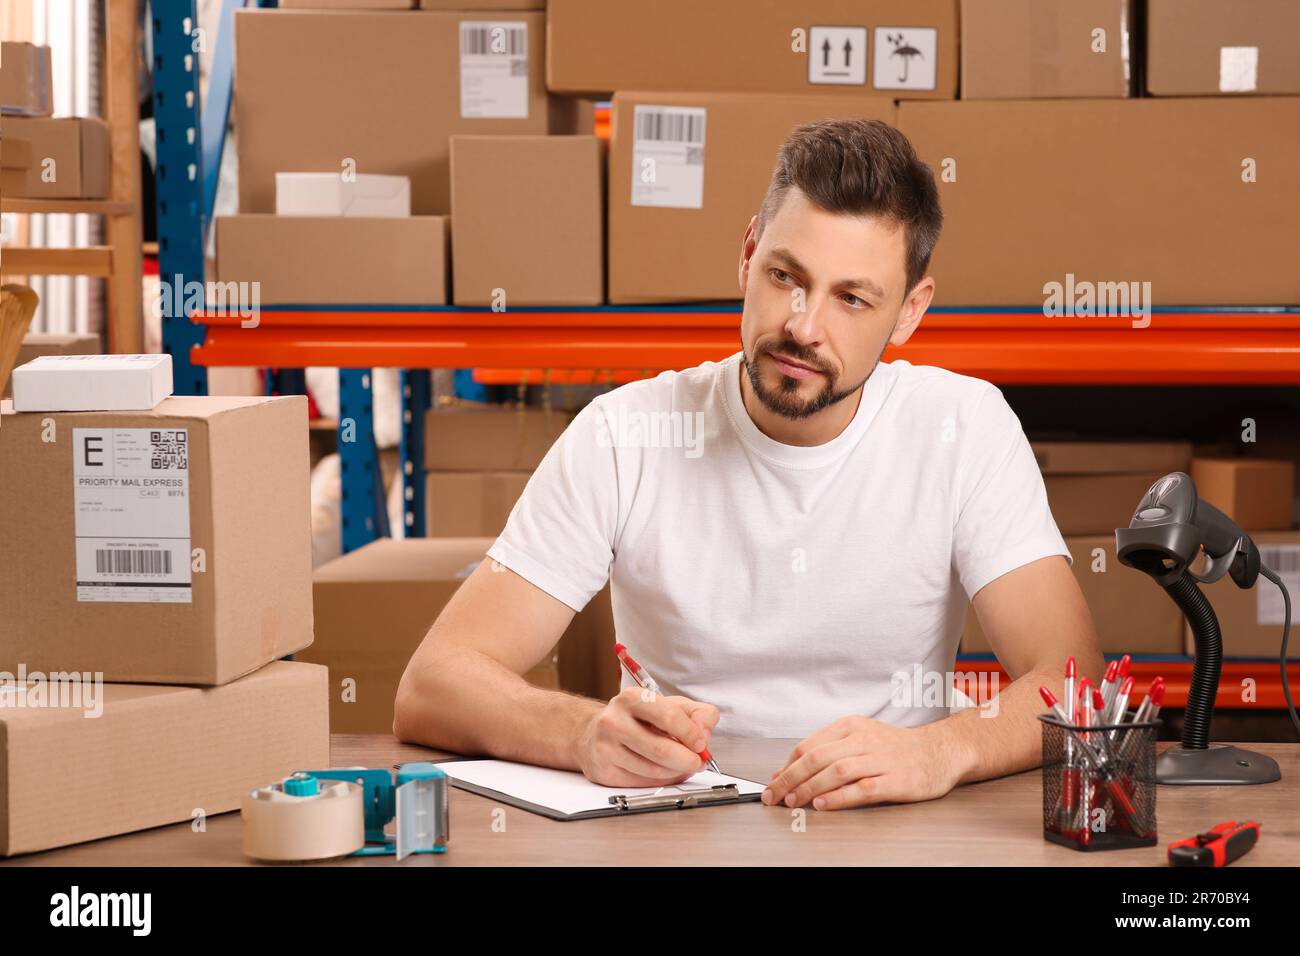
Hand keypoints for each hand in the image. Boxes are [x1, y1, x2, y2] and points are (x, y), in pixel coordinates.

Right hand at [576, 687, 720, 786]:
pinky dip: (661, 781)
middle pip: (661, 750)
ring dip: (676, 773)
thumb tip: (705, 734)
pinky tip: (663, 772)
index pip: (670, 717)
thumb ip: (698, 714)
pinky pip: (642, 783)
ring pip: (653, 771)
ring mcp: (605, 748)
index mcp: (632, 698)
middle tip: (698, 762)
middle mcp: (614, 721)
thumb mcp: (671, 705)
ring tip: (681, 766)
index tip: (702, 744)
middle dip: (687, 760)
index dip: (692, 734)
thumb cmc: (638, 719)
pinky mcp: (603, 771)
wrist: (595, 733)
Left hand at [762, 715, 963, 809]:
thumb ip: (828, 751)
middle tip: (774, 796)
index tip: (773, 782)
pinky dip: (839, 797)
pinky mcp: (895, 780)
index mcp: (851, 727)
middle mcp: (863, 739)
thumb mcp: (860, 738)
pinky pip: (861, 789)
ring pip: (836, 771)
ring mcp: (880, 760)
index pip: (809, 745)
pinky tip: (823, 804)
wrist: (939, 751)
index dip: (786, 766)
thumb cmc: (896, 748)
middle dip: (790, 778)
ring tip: (793, 801)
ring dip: (809, 788)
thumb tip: (788, 770)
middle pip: (817, 758)